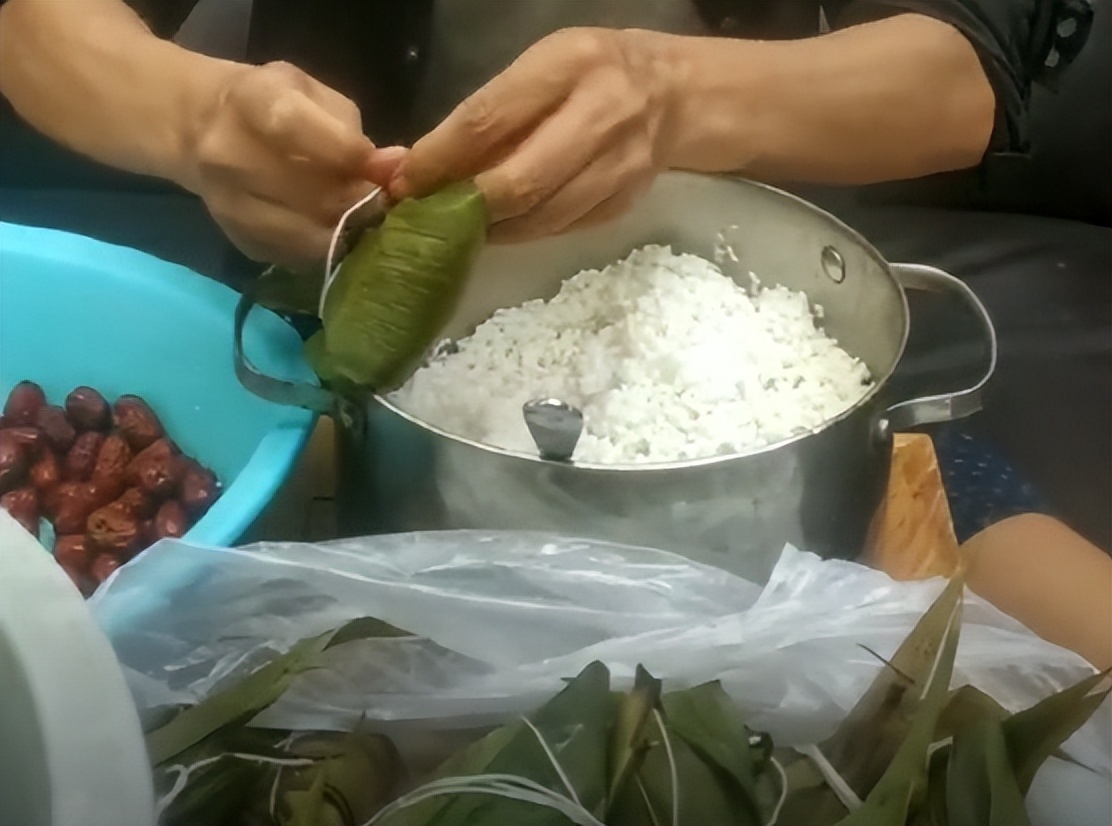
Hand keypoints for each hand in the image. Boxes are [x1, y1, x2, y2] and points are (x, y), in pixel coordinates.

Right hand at [183, 61, 406, 267]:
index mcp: (250, 102)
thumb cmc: (274, 105)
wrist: (204, 129)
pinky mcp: (241, 242)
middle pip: (309, 194)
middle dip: (357, 201)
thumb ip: (350, 131)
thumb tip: (394, 167)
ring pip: (307, 234)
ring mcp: (229, 204)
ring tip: (364, 218)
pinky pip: (298, 256)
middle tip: (383, 201)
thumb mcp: (311, 96)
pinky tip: (337, 232)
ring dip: (347, 231)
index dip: (347, 154)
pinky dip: (326, 248)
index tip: (382, 167)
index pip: (296, 130)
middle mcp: (227, 155)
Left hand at [391, 28, 677, 241]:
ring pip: (542, 216)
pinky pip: (562, 228)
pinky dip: (524, 233)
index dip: (440, 159)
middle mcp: (602, 114)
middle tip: (430, 218)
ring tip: (459, 227)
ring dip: (492, 228)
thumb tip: (412, 167)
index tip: (405, 183)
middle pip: (520, 180)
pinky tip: (502, 227)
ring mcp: (621, 165)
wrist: (672, 94)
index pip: (489, 120)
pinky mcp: (626, 202)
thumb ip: (485, 114)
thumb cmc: (587, 74)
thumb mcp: (539, 68)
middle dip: (465, 206)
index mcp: (569, 66)